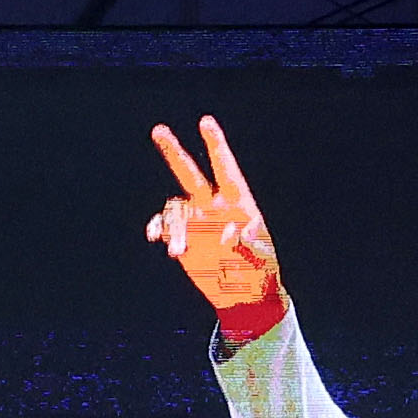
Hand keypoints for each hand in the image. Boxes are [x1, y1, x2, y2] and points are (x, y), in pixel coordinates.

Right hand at [144, 115, 281, 321]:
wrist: (245, 295)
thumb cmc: (261, 271)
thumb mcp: (261, 258)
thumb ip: (247, 245)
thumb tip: (226, 235)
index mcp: (238, 203)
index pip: (225, 168)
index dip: (216, 145)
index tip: (205, 122)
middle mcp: (213, 206)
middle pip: (190, 174)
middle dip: (174, 152)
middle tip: (159, 130)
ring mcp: (196, 221)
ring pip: (174, 209)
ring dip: (172, 227)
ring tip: (177, 252)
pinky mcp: (183, 239)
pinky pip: (165, 226)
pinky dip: (159, 229)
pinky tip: (156, 236)